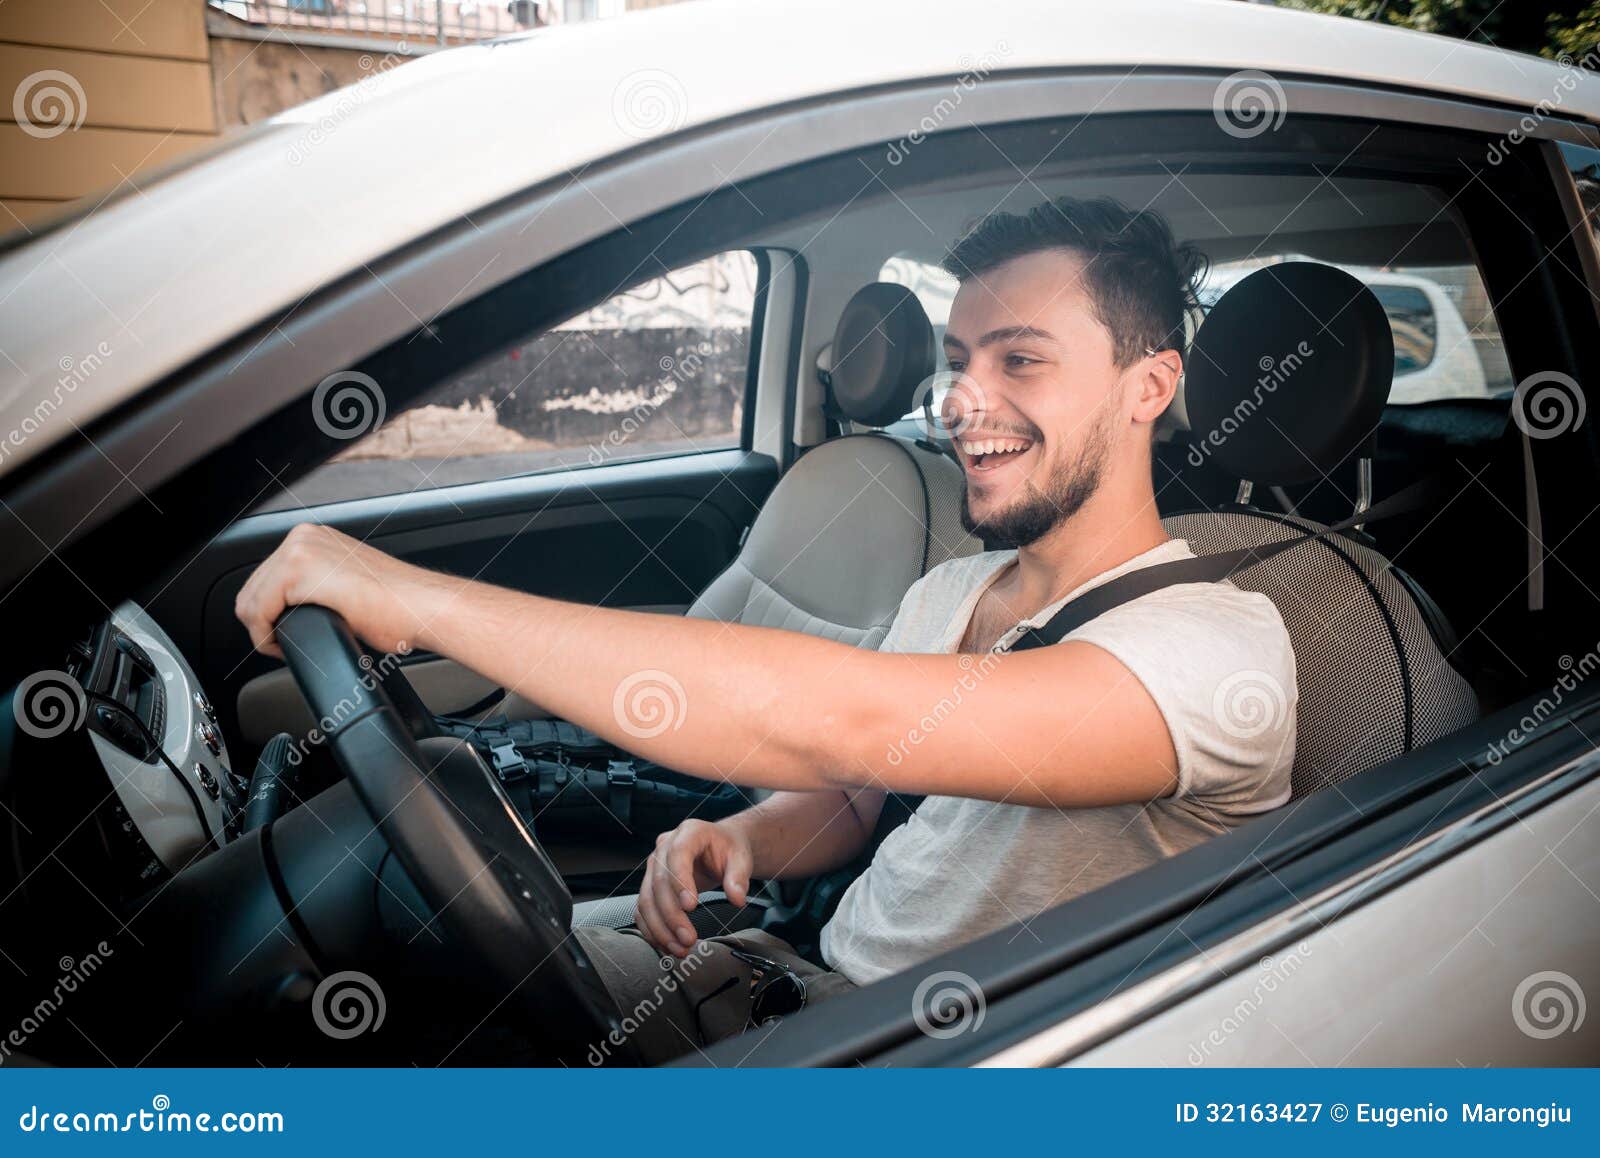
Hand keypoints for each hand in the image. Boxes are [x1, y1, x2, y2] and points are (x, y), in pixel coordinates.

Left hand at [234, 523, 431, 658]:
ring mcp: (301, 549)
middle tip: (285, 645)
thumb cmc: (399, 606)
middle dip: (262, 624)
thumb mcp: (347, 587)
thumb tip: (292, 610)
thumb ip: (317, 588)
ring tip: (287, 646)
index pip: (263, 580)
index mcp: (314, 539)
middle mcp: (304, 537)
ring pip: (249, 602)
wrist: (423, 607)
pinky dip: (265, 636)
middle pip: (250, 590)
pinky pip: (258, 611)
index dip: (267, 616)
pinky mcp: (299, 569)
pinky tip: (286, 644)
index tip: (285, 634)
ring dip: (263, 631)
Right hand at [635, 819, 752, 956]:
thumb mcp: (741, 858)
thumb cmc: (728, 849)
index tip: (691, 907)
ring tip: (679, 949)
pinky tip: (667, 945)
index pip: (678, 855)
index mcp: (689, 833)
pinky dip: (652, 930)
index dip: (680, 881)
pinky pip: (642, 909)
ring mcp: (654, 866)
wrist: (719, 846)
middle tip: (688, 939)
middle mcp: (664, 847)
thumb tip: (737, 898)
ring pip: (646, 899)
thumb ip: (739, 877)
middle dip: (672, 915)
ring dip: (660, 928)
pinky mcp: (649, 884)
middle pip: (659, 883)